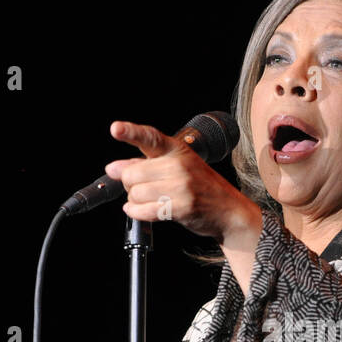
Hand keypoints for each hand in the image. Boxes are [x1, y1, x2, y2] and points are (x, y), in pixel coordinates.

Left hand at [105, 120, 261, 241]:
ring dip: (135, 200)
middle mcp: (178, 165)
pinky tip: (140, 210)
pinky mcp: (180, 207)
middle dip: (129, 184)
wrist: (228, 210)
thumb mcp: (176, 167)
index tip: (115, 129)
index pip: (150, 138)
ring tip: (148, 200)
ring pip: (135, 193)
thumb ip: (144, 164)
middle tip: (140, 187)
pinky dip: (136, 212)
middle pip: (131, 173)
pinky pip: (143, 210)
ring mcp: (180, 186)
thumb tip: (113, 168)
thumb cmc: (201, 187)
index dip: (131, 132)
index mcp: (176, 149)